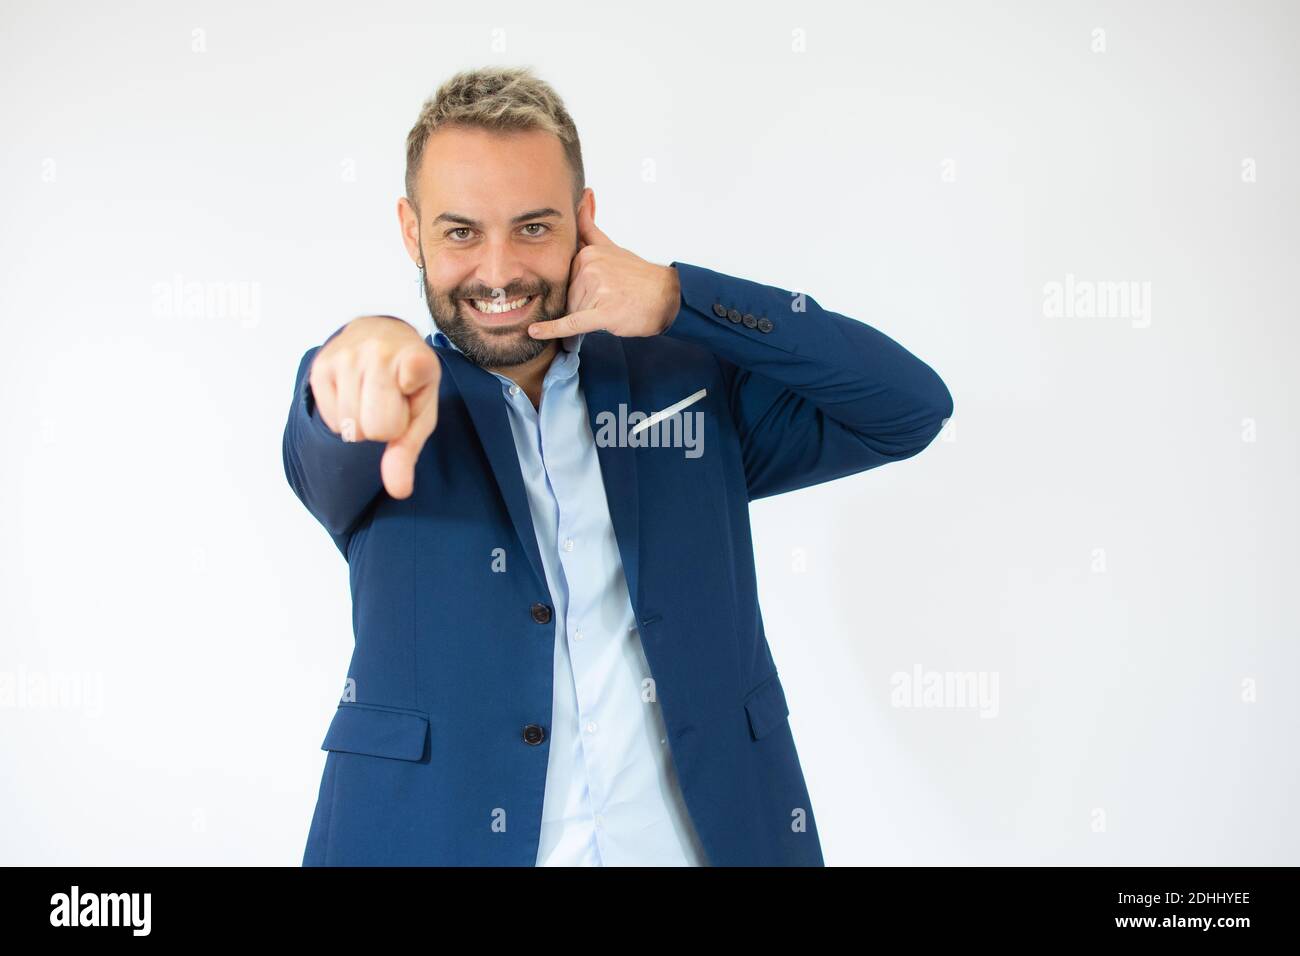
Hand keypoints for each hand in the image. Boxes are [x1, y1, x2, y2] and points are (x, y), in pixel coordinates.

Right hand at [309, 315, 439, 498]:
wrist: (380, 336)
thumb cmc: (408, 381)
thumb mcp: (421, 412)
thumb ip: (409, 451)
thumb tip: (398, 491)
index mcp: (414, 356)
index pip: (412, 377)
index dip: (410, 390)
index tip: (409, 379)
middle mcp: (377, 350)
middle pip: (377, 427)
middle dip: (386, 426)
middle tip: (391, 402)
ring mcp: (345, 356)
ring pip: (352, 428)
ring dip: (363, 422)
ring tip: (373, 397)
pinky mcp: (320, 367)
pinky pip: (332, 421)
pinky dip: (344, 418)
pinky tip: (354, 394)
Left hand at [529, 202, 679, 339]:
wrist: (667, 297)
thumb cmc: (640, 277)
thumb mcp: (611, 246)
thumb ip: (590, 226)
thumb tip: (584, 195)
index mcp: (588, 253)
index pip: (567, 277)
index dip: (579, 289)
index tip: (599, 290)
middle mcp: (590, 268)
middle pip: (569, 295)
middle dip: (585, 304)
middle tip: (612, 300)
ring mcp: (596, 289)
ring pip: (574, 312)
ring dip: (591, 317)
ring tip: (615, 308)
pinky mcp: (602, 313)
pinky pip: (571, 323)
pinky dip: (552, 330)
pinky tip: (534, 331)